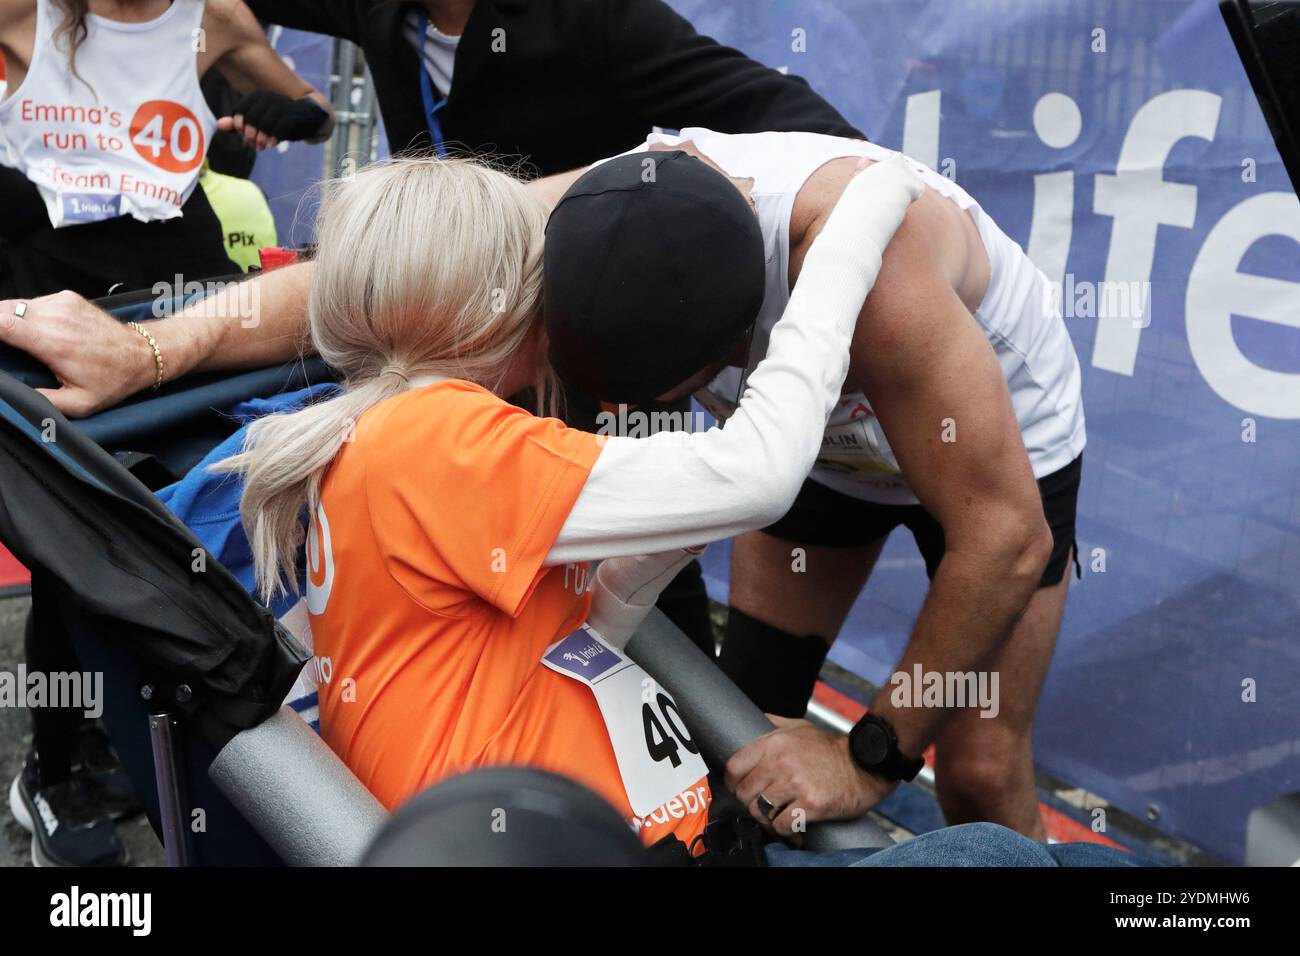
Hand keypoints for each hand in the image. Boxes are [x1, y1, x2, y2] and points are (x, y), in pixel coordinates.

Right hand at [0, 292, 155, 416]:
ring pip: (14, 305)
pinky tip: (36, 331)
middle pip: (2, 311)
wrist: (143, 354)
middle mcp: (57, 317)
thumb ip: (43, 401)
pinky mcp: (67, 298)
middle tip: (5, 348)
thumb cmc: (113, 379)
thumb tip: (15, 397)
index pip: (2, 324)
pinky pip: (32, 303)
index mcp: (55, 343)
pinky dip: (25, 315)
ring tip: (17, 341)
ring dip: (7, 320)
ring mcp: (62, 303)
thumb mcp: (79, 403)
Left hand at [219, 91, 328, 149]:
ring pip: (265, 123)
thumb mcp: (260, 124)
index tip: (245, 138)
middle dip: (250, 135)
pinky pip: (280, 126)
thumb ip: (240, 124)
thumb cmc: (282, 122)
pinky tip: (273, 145)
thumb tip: (218, 125)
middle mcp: (268, 97)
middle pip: (251, 117)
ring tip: (263, 147)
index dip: (239, 126)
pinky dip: (274, 137)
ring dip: (262, 138)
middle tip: (255, 146)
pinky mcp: (294, 113)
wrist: (310, 119)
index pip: (240, 111)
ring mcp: (282, 103)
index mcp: (258, 97)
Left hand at [725, 716, 897, 838]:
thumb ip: (774, 725)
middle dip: (750, 802)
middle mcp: (782, 762)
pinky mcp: (810, 805)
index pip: (734, 767)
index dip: (733, 781)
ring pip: (759, 811)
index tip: (740, 787)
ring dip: (765, 817)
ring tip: (776, 814)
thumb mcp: (800, 727)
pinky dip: (784, 829)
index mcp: (775, 743)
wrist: (866, 765)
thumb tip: (754, 721)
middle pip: (744, 792)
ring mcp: (796, 784)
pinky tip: (792, 821)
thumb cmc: (832, 749)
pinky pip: (781, 825)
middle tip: (762, 804)